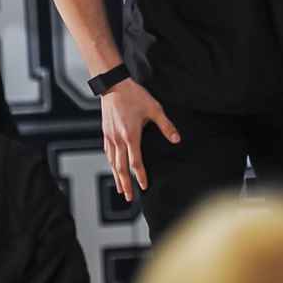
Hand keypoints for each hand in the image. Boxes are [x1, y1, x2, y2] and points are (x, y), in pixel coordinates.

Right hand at [102, 78, 178, 200]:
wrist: (114, 85)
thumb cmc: (134, 95)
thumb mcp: (154, 109)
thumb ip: (166, 126)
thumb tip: (176, 139)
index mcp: (131, 136)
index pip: (136, 163)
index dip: (140, 176)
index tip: (144, 186)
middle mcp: (118, 139)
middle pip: (121, 167)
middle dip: (125, 184)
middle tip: (128, 197)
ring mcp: (110, 137)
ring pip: (112, 162)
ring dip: (117, 177)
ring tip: (120, 189)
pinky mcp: (106, 133)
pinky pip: (108, 153)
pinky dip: (111, 164)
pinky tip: (113, 169)